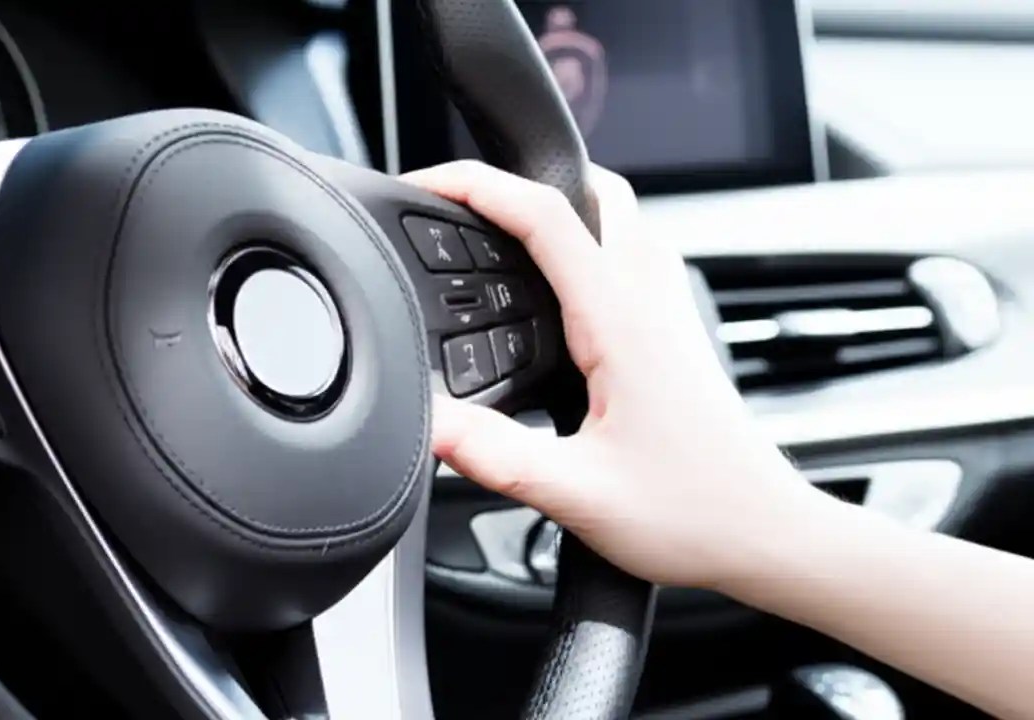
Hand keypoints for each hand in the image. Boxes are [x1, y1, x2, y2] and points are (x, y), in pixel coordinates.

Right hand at [402, 161, 824, 590]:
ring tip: (496, 236)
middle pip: (589, 191)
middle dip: (519, 180)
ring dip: (556, 211)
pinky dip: (581, 248)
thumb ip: (493, 455)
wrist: (766, 534)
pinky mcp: (674, 333)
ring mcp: (669, 311)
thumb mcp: (577, 493)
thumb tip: (426, 421)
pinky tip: (551, 295)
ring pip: (614, 220)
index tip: (427, 185)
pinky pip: (627, 258)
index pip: (544, 215)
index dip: (476, 186)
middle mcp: (650, 301)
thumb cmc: (696, 513)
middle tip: (463, 201)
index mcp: (621, 321)